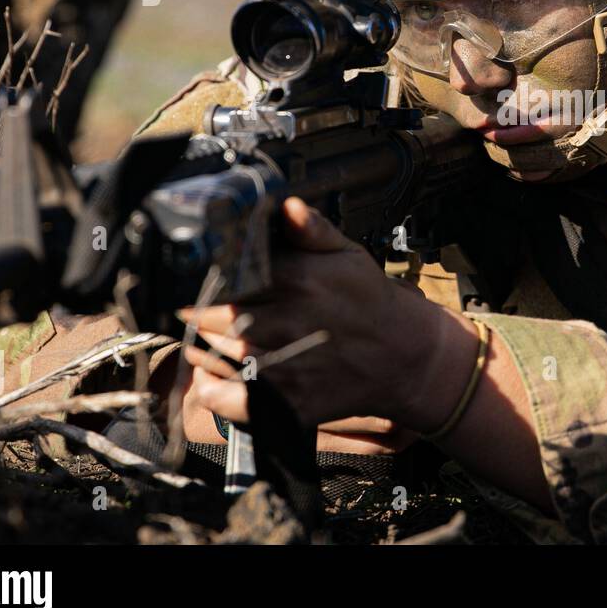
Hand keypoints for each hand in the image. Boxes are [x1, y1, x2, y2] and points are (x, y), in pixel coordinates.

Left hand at [179, 197, 447, 430]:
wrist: (405, 357)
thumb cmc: (372, 302)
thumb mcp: (349, 256)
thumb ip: (313, 231)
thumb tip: (286, 205)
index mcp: (300, 281)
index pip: (231, 276)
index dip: (215, 279)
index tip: (210, 281)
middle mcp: (288, 323)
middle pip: (216, 316)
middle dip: (205, 313)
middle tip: (200, 311)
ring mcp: (287, 366)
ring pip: (218, 355)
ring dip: (206, 347)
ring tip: (206, 339)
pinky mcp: (289, 402)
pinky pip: (230, 400)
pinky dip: (213, 391)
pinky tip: (212, 379)